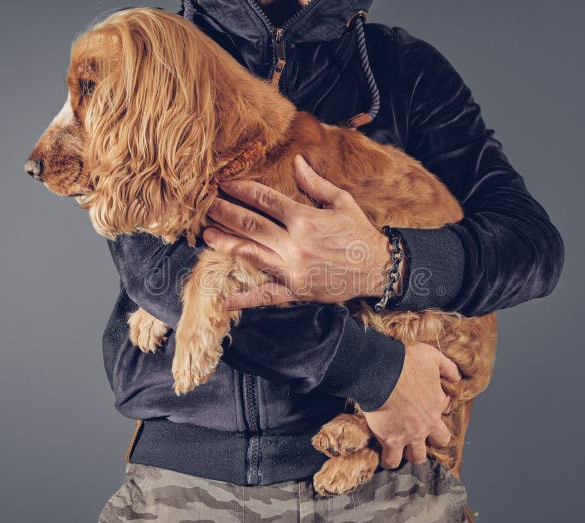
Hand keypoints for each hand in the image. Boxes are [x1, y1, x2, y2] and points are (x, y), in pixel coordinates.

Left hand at [203, 155, 398, 309]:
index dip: (241, 189)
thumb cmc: (359, 232)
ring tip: (206, 235)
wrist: (378, 268)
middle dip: (226, 213)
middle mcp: (295, 243)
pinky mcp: (296, 290)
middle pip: (252, 225)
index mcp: (305, 218)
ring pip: (253, 254)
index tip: (224, 183)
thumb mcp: (341, 201)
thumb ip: (315, 183)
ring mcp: (294, 269)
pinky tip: (226, 299)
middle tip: (205, 205)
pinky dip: (246, 299)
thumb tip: (295, 160)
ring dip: (227, 244)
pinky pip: (268, 295)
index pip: (265, 200)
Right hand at [363, 342, 460, 467]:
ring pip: (417, 456)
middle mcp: (427, 423)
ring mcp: (410, 435)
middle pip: (439, 440)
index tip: (425, 404)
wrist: (380, 372)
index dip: (436, 407)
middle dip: (432, 438)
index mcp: (437, 403)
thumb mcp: (432, 356)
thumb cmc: (405, 362)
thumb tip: (457, 378)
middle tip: (420, 432)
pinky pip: (392, 460)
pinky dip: (389, 460)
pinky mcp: (391, 441)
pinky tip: (385, 457)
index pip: (443, 410)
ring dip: (412, 453)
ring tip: (403, 449)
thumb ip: (448, 367)